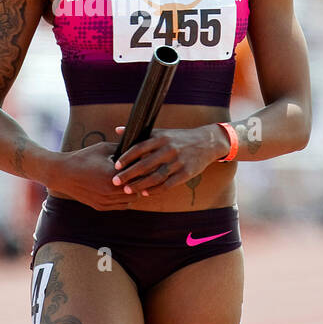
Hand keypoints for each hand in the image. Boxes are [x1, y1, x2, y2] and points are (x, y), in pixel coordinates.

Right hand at [46, 131, 143, 210]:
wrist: (62, 173)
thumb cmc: (83, 158)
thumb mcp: (103, 149)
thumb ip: (123, 149)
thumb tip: (138, 148)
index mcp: (113, 176)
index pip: (138, 176)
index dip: (141, 170)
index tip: (141, 164)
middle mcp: (110, 192)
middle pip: (136, 190)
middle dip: (137, 182)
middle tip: (136, 173)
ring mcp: (105, 201)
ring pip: (130, 200)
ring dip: (130, 192)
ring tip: (127, 181)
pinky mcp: (100, 207)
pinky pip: (120, 206)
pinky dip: (122, 199)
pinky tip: (119, 188)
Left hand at [110, 124, 225, 197]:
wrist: (207, 142)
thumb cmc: (179, 138)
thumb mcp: (162, 132)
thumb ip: (141, 134)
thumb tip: (118, 130)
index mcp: (162, 138)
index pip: (139, 148)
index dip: (126, 157)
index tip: (115, 166)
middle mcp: (169, 149)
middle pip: (145, 164)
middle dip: (129, 174)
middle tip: (116, 181)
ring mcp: (178, 162)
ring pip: (156, 176)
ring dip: (140, 185)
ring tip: (128, 190)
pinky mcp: (186, 173)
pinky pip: (168, 184)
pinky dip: (155, 190)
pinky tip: (145, 193)